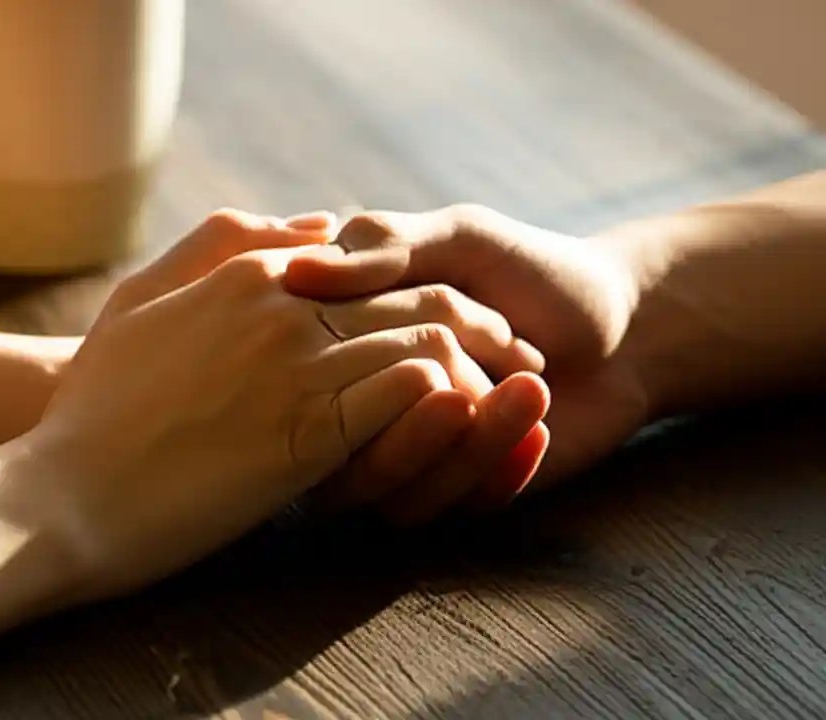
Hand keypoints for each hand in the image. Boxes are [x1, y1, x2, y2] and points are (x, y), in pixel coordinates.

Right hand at [0, 210, 517, 600]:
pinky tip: (467, 429)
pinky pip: (408, 395)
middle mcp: (278, 304)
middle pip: (415, 290)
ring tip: (509, 399)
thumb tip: (301, 226)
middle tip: (514, 358)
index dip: (426, 285)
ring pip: (427, 336)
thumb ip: (211, 250)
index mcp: (244, 274)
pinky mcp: (306, 430)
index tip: (460, 322)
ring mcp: (293, 364)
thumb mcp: (136, 307)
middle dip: (479, 322)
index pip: (370, 262)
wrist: (60, 498)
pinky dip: (451, 405)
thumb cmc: (88, 412)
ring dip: (480, 367)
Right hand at [285, 204, 645, 493]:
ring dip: (460, 445)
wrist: (623, 327)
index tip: (437, 318)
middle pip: (334, 444)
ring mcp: (406, 454)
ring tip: (530, 388)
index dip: (353, 352)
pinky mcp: (452, 493)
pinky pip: (447, 507)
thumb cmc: (530, 269)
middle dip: (404, 415)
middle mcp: (360, 404)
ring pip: (391, 487)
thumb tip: (298, 272)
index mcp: (341, 339)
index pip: (301, 367)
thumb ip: (385, 248)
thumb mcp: (459, 236)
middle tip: (471, 379)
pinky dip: (494, 468)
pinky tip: (539, 428)